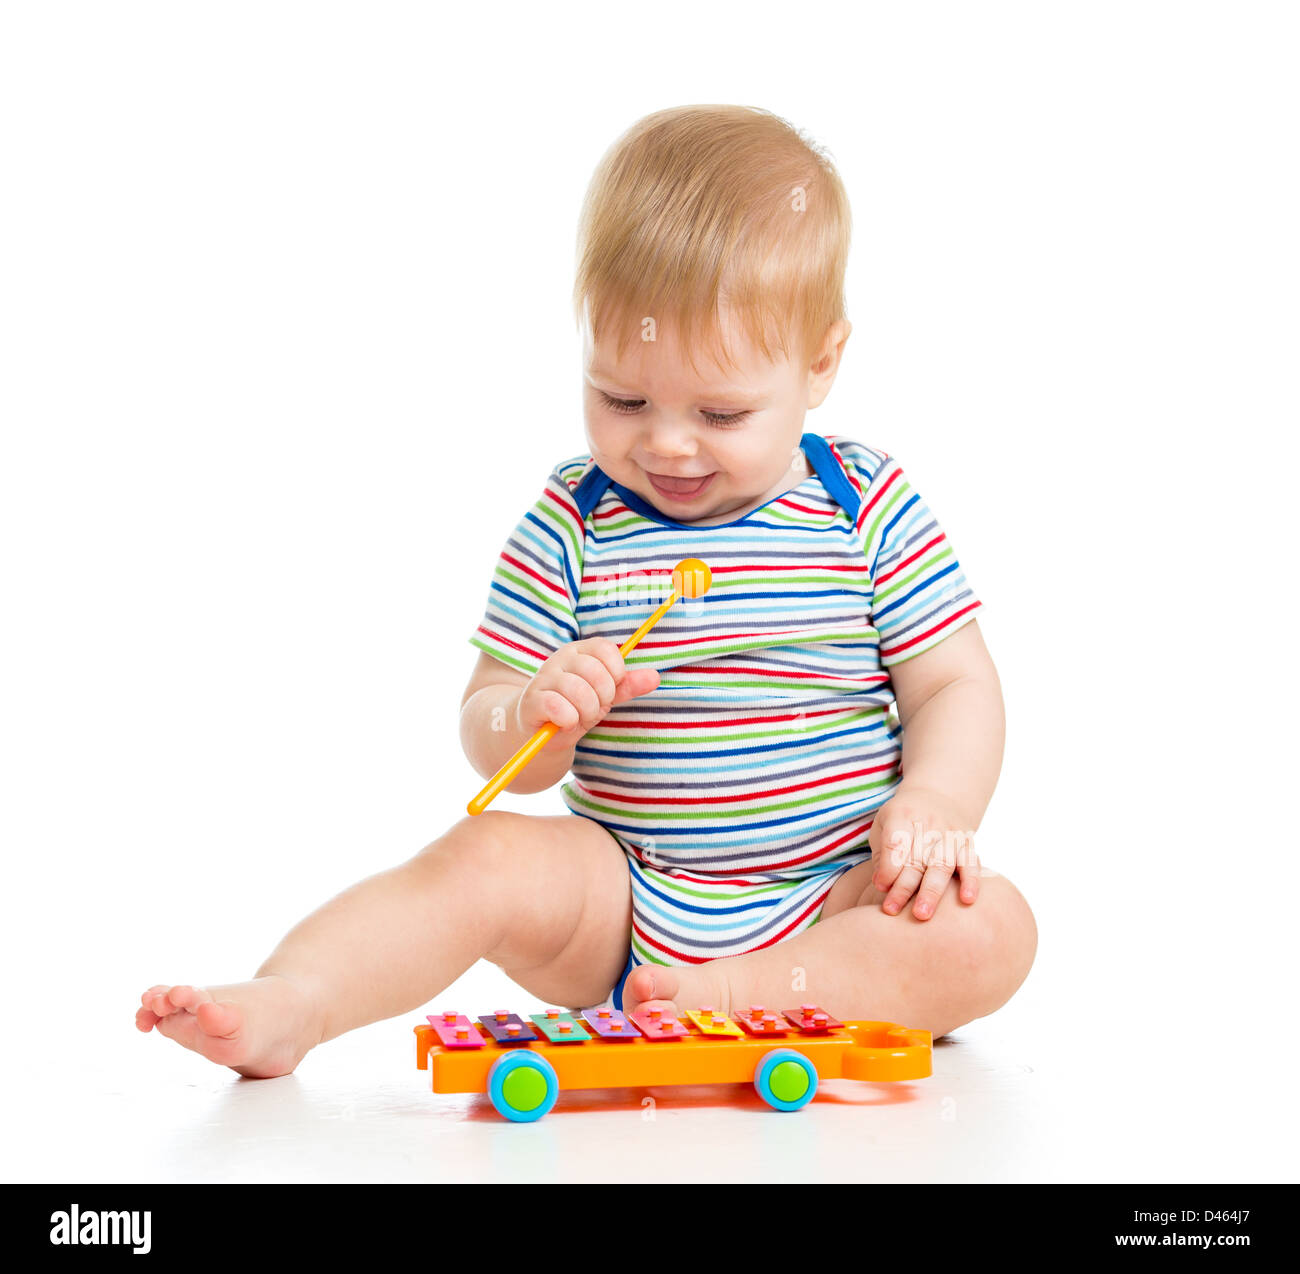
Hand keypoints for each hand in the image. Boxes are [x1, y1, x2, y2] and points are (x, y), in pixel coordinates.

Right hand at [517, 637, 659, 751]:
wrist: (540, 731)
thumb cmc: (575, 708)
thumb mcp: (604, 696)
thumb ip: (628, 685)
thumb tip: (655, 677)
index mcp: (579, 650)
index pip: (607, 649)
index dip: (616, 673)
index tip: (610, 689)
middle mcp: (560, 658)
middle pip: (597, 673)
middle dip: (603, 699)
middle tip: (593, 708)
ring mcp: (544, 678)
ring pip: (580, 693)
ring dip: (586, 713)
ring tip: (579, 717)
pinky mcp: (532, 700)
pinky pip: (560, 709)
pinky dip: (569, 721)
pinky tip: (564, 723)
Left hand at [868, 785, 979, 919]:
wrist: (937, 796)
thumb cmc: (903, 819)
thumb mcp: (884, 825)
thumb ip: (882, 854)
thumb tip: (882, 884)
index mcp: (902, 816)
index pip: (895, 844)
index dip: (888, 868)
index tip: (881, 888)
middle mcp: (928, 824)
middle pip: (916, 859)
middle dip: (904, 887)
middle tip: (893, 910)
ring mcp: (950, 833)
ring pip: (942, 864)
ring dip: (932, 891)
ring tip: (923, 914)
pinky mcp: (968, 843)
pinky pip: (971, 863)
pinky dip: (971, 881)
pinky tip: (967, 900)